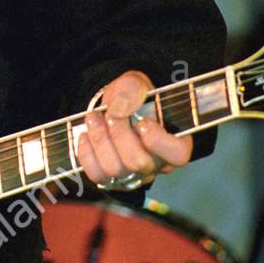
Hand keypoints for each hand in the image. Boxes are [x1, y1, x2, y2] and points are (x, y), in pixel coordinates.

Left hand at [76, 70, 192, 190]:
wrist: (116, 107)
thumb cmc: (134, 99)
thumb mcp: (136, 83)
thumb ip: (131, 89)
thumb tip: (118, 110)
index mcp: (174, 141)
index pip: (177, 154)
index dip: (158, 141)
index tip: (142, 122)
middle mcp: (156, 163)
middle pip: (139, 162)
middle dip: (119, 134)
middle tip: (110, 113)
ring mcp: (134, 174)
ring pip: (115, 170)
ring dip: (100, 140)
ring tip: (94, 118)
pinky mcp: (112, 178)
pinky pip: (97, 174)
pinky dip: (87, 154)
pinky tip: (86, 135)